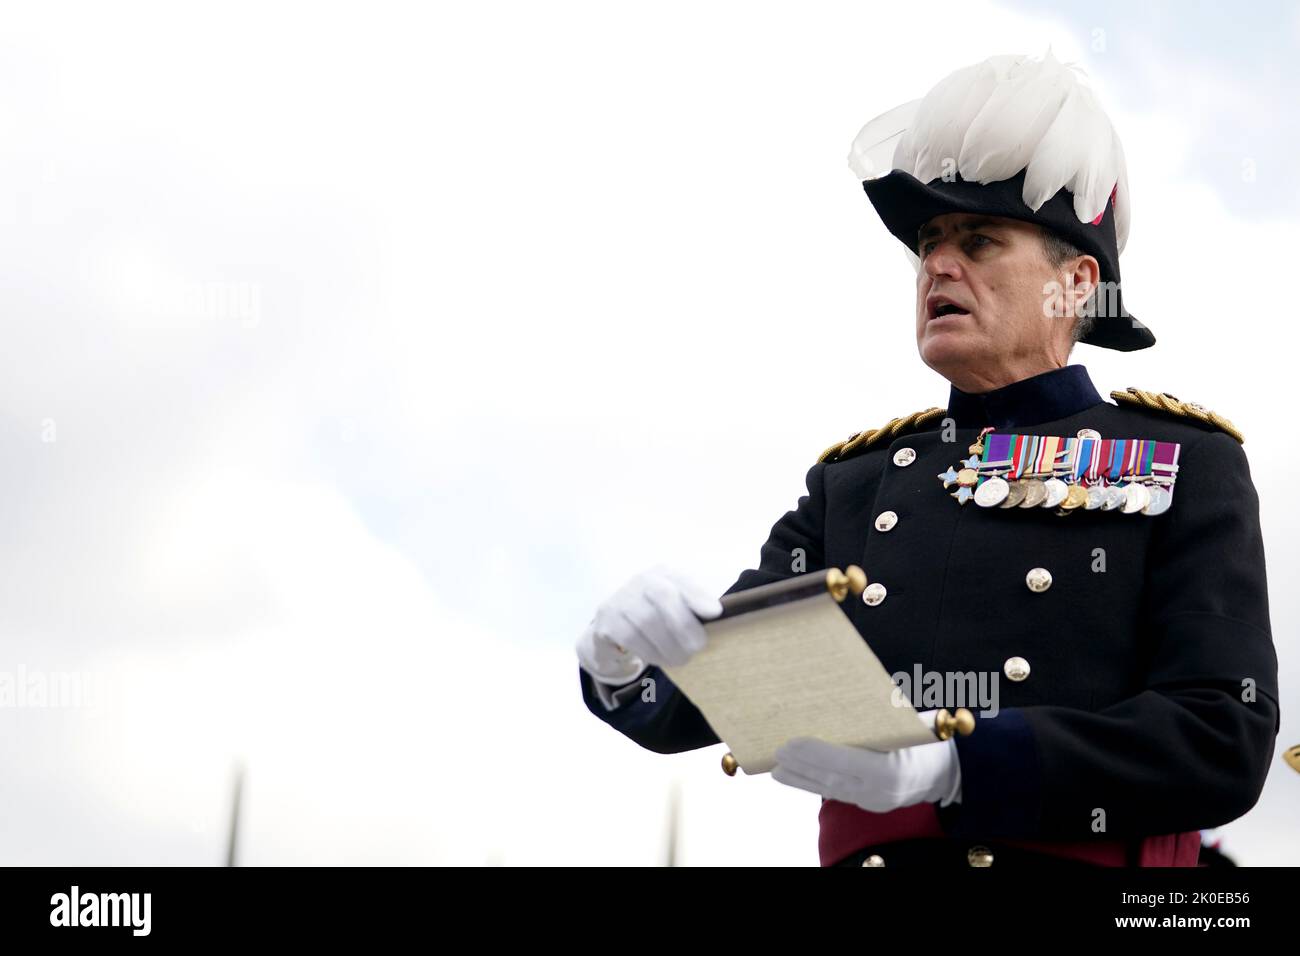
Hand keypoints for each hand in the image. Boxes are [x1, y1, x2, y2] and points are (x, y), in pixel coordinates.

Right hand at [575, 566, 722, 682]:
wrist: (613, 628)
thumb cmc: (655, 618)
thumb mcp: (675, 608)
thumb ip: (694, 609)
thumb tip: (716, 616)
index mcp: (663, 574)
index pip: (681, 578)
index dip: (698, 595)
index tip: (715, 613)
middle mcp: (641, 580)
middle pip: (663, 596)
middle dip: (684, 625)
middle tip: (698, 647)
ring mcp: (621, 598)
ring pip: (647, 621)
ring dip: (668, 646)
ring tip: (681, 659)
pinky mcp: (607, 620)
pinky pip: (631, 638)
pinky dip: (650, 652)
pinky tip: (660, 659)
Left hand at [770, 710, 961, 811]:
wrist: (950, 771)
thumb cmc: (927, 739)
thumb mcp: (906, 723)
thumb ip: (876, 716)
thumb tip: (837, 695)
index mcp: (891, 770)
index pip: (845, 762)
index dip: (815, 753)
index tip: (790, 743)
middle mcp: (881, 792)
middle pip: (832, 779)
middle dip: (801, 766)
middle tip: (776, 751)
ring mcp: (875, 802)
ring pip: (830, 790)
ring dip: (801, 779)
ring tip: (776, 768)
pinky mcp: (870, 805)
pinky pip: (837, 795)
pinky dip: (814, 784)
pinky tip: (795, 777)